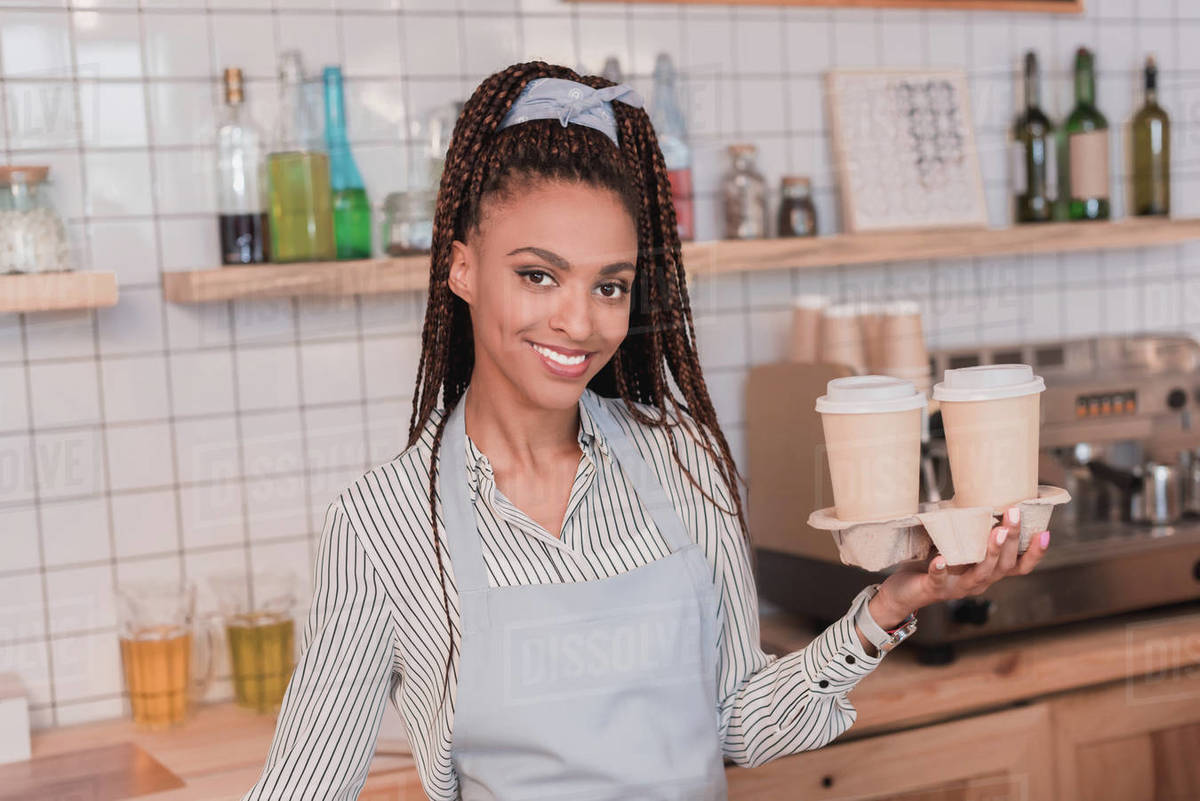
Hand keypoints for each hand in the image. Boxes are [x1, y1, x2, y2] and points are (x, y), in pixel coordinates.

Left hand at [871, 506, 1051, 626]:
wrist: (903, 593)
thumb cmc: (934, 564)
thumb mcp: (958, 547)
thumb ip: (970, 531)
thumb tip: (980, 494)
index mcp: (988, 572)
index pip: (1019, 567)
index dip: (1035, 553)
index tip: (1045, 532)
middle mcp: (978, 582)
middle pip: (1003, 566)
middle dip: (1011, 540)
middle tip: (1014, 514)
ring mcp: (957, 587)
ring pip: (981, 574)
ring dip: (990, 553)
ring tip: (995, 533)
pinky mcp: (933, 588)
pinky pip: (940, 580)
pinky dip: (942, 570)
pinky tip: (942, 559)